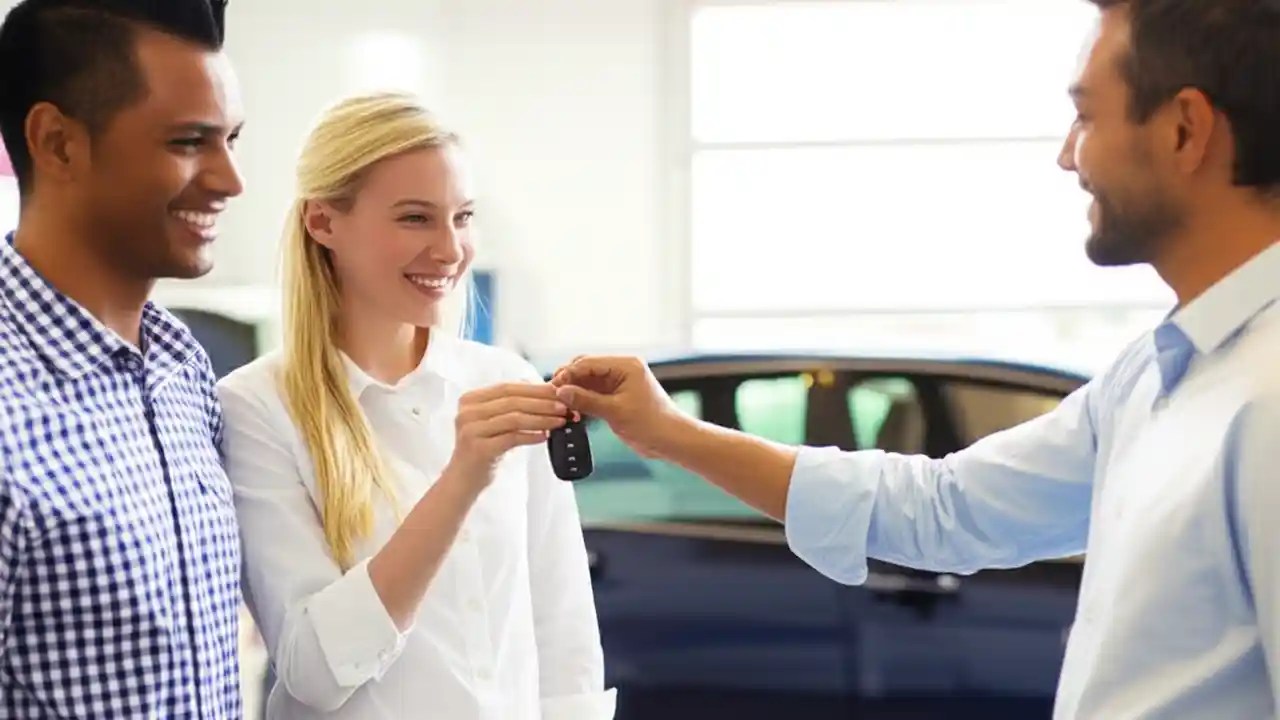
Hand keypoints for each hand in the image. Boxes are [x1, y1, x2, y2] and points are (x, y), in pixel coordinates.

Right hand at [445, 381, 568, 487]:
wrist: (463, 481)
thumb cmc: (484, 449)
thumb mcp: (494, 423)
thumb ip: (512, 406)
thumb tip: (546, 391)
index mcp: (470, 399)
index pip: (507, 387)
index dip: (535, 389)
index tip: (558, 392)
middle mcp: (467, 412)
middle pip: (512, 401)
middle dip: (542, 402)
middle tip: (565, 406)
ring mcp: (471, 430)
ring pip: (514, 418)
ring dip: (541, 418)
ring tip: (561, 420)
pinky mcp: (478, 449)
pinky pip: (512, 438)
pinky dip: (531, 435)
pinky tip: (546, 436)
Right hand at [550, 355, 689, 458]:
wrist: (670, 440)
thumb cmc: (651, 423)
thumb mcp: (615, 411)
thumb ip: (586, 400)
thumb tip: (562, 392)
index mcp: (626, 365)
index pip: (589, 362)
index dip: (569, 373)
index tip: (554, 386)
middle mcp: (623, 370)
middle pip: (587, 369)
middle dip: (569, 380)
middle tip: (553, 394)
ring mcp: (620, 383)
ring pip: (588, 382)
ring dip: (575, 391)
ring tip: (560, 404)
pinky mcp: (617, 397)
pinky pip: (594, 394)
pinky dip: (583, 400)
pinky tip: (572, 410)